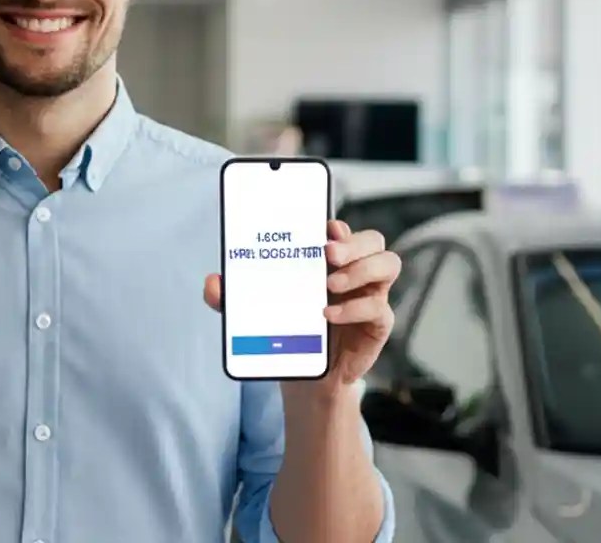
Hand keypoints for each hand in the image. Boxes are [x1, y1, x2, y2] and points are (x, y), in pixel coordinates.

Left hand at [202, 220, 399, 393]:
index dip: (336, 224)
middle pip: (373, 241)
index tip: (323, 226)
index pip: (342, 230)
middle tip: (327, 253)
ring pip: (388, 264)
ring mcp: (370, 294)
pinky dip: (354, 308)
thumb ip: (231, 297)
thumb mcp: (255, 312)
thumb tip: (213, 283)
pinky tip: (329, 315)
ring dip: (361, 269)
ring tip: (330, 284)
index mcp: (329, 260)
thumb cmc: (289, 332)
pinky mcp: (377, 323)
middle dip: (353, 242)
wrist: (306, 376)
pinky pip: (378, 307)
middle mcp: (354, 271)